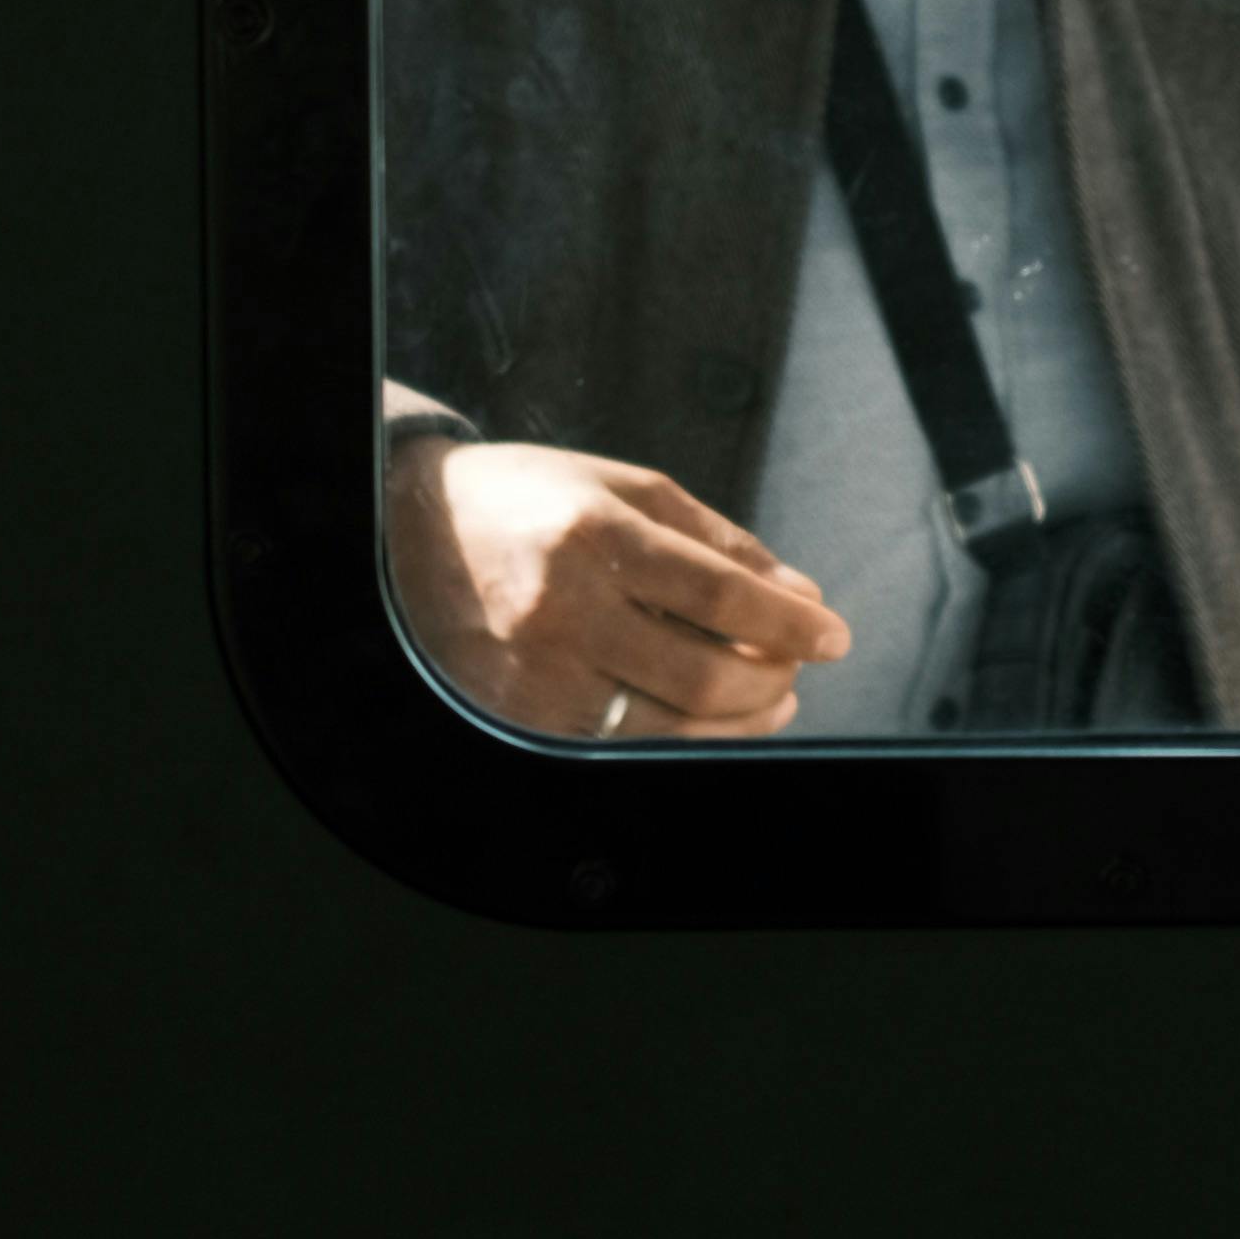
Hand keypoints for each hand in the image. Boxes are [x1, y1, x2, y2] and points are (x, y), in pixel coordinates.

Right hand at [387, 441, 849, 743]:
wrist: (405, 533)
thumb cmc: (529, 501)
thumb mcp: (624, 489)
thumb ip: (718, 541)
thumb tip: (799, 594)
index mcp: (597, 538)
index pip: (723, 596)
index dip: (793, 623)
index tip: (834, 634)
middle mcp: (565, 612)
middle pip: (706, 675)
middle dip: (775, 677)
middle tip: (798, 665)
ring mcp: (539, 676)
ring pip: (670, 729)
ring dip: (741, 720)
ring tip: (770, 697)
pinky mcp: (520, 719)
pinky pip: (624, 749)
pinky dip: (682, 739)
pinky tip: (708, 718)